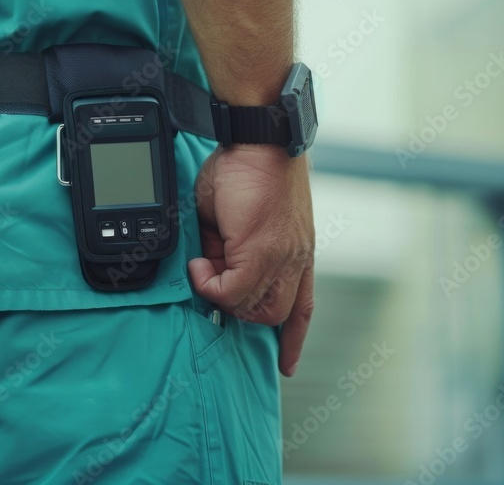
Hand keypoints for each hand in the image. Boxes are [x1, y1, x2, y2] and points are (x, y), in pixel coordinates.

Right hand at [188, 145, 314, 376]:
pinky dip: (210, 284)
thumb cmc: (248, 167)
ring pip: (254, 308)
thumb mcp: (238, 216)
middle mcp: (297, 260)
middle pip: (275, 316)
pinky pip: (232, 290)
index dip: (293, 339)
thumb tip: (210, 266)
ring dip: (224, 298)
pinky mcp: (262, 250)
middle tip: (216, 287)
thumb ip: (228, 246)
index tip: (286, 364)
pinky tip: (200, 265)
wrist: (259, 140)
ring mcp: (283, 258)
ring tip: (206, 270)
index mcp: (298, 252)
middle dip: (241, 312)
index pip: (303, 308)